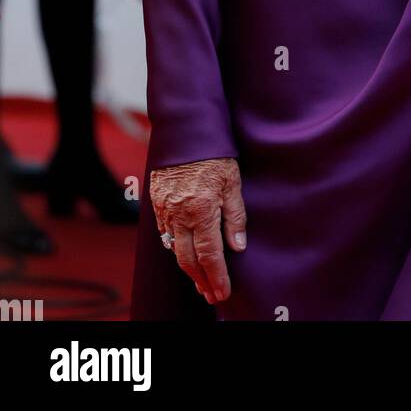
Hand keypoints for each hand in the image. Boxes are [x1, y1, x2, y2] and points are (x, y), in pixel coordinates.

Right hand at [150, 157, 246, 303]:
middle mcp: (179, 214)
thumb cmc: (213, 153)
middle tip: (211, 295)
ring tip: (201, 281)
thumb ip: (235, 215)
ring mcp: (165, 210)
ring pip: (174, 249)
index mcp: (201, 209)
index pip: (210, 255)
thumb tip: (238, 246)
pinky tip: (185, 253)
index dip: (217, 277)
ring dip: (188, 268)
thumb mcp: (232, 181)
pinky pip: (165, 234)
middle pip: (188, 260)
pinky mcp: (156, 203)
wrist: (183, 131)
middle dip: (201, 281)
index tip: (223, 292)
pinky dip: (175, 248)